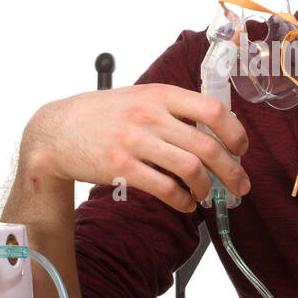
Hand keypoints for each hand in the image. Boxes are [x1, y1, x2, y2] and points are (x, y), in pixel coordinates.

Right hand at [19, 84, 250, 212]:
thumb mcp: (139, 96)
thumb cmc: (102, 115)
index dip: (235, 132)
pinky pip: (165, 189)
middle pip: (208, 146)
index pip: (213, 109)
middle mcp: (150, 115)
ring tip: (206, 194)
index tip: (241, 148)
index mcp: (159, 94)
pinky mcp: (121, 168)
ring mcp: (135, 142)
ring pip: (191, 169)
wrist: (56, 131)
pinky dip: (182, 201)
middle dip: (232, 171)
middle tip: (240, 184)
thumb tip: (214, 129)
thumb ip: (173, 107)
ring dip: (207, 188)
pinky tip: (185, 203)